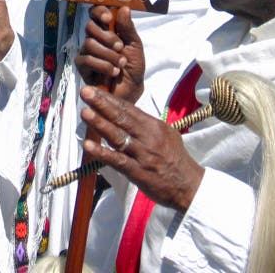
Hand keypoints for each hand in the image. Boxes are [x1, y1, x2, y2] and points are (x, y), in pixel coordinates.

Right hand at [75, 5, 144, 102]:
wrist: (131, 89)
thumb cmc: (133, 66)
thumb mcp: (135, 45)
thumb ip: (128, 28)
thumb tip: (124, 8)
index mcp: (107, 29)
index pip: (96, 13)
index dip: (99, 12)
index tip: (108, 18)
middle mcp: (94, 38)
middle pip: (89, 26)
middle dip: (107, 37)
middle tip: (120, 47)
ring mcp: (86, 51)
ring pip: (89, 43)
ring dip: (108, 54)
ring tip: (120, 64)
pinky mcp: (82, 66)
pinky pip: (86, 59)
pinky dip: (102, 65)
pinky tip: (113, 72)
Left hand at [79, 86, 203, 212]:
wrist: (189, 186)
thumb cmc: (175, 158)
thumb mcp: (166, 134)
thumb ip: (146, 124)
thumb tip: (126, 112)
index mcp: (154, 126)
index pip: (128, 109)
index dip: (110, 98)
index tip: (95, 89)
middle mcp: (148, 137)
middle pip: (122, 118)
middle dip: (102, 104)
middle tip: (86, 92)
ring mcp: (143, 154)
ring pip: (118, 136)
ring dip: (100, 124)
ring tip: (85, 112)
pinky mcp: (138, 172)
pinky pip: (117, 160)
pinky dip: (102, 153)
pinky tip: (88, 146)